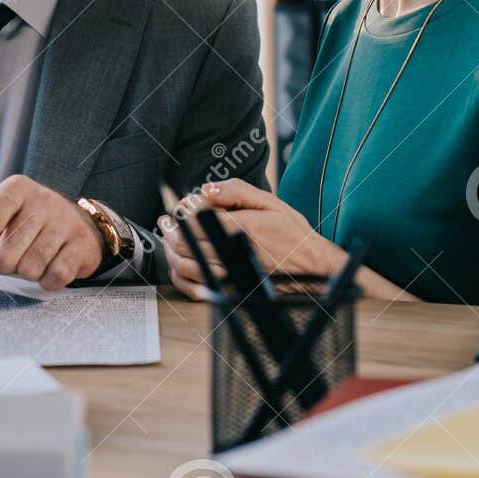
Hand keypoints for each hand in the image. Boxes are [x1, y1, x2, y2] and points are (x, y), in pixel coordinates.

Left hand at [0, 175, 104, 290]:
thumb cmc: (27, 223)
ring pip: (31, 267)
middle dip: (5, 265)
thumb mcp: (1, 217)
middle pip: (8, 252)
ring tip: (33, 261)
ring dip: (28, 273)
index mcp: (17, 189)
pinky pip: (56, 275)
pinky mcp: (83, 243)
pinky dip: (48, 281)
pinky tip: (49, 269)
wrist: (75, 222)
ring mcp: (65, 221)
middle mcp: (43, 200)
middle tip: (13, 258)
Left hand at [156, 179, 400, 300]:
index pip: (195, 218)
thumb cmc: (293, 235)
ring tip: (169, 240)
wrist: (313, 269)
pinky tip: (182, 263)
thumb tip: (207, 188)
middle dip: (169, 230)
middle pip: (185, 242)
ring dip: (171, 251)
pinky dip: (183, 274)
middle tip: (165, 222)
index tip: (177, 208)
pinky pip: (197, 285)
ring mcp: (231, 273)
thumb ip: (237, 191)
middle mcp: (233, 251)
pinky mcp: (231, 289)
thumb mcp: (271, 203)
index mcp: (241, 226)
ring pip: (186, 265)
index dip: (180, 212)